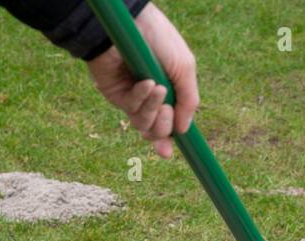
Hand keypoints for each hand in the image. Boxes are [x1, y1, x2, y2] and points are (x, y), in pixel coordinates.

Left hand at [87, 3, 198, 157]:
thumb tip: (184, 131)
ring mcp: (132, 96)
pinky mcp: (116, 92)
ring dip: (153, 111)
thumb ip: (189, 101)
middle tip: (167, 111)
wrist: (130, 23)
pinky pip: (131, 108)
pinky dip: (140, 97)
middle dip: (164, 127)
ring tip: (157, 88)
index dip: (171, 139)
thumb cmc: (159, 39)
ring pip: (143, 124)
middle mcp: (151, 98)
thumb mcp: (184, 69)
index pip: (172, 122)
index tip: (169, 153)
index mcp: (170, 91)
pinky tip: (144, 82)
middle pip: (158, 131)